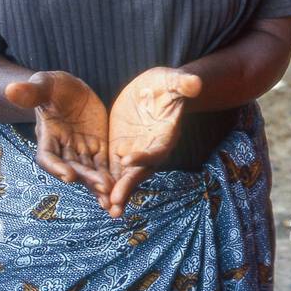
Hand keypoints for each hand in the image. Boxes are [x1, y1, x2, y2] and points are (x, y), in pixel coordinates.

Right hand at [4, 71, 112, 204]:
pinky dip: (113, 177)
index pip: (48, 157)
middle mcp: (63, 149)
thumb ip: (31, 91)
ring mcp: (81, 151)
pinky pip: (105, 165)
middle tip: (103, 188)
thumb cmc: (52, 87)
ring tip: (114, 199)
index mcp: (47, 136)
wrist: (69, 91)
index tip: (68, 176)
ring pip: (90, 172)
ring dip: (101, 186)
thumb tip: (11, 89)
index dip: (56, 168)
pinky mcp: (98, 148)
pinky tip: (123, 188)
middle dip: (87, 180)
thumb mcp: (44, 84)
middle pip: (73, 169)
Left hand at [105, 67, 201, 217]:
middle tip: (115, 203)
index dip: (143, 156)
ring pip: (125, 176)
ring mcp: (135, 152)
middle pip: (139, 171)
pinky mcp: (120, 151)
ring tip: (107, 210)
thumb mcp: (172, 80)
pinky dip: (106, 183)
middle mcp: (150, 150)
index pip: (155, 149)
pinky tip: (95, 196)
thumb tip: (195, 83)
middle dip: (127, 186)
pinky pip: (112, 169)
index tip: (126, 159)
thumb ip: (182, 84)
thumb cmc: (166, 85)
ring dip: (116, 193)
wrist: (154, 91)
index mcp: (165, 135)